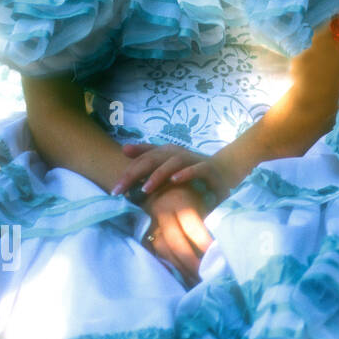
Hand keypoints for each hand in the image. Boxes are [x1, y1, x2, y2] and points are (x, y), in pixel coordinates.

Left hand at [113, 143, 230, 204]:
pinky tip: (174, 181)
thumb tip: (124, 149)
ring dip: (158, 174)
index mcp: (167, 152)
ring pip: (174, 162)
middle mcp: (179, 153)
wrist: (224, 172)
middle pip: (153, 158)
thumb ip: (148, 157)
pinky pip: (198, 168)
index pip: (143, 159)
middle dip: (135, 173)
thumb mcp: (167, 165)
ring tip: (145, 189)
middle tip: (120, 190)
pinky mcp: (210, 168)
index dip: (128, 171)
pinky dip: (187, 173)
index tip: (115, 188)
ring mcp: (194, 159)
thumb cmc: (191, 170)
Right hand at [141, 181, 213, 284]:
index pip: (192, 226)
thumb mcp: (202, 194)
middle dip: (191, 261)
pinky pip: (153, 251)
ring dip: (178, 266)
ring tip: (194, 279)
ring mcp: (150, 222)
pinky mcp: (144, 230)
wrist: (161, 178)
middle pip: (176, 242)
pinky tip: (179, 274)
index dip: (204, 242)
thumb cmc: (191, 187)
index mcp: (179, 200)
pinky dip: (166, 264)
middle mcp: (161, 211)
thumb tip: (224, 237)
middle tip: (205, 275)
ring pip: (163, 249)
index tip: (215, 255)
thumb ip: (210, 214)